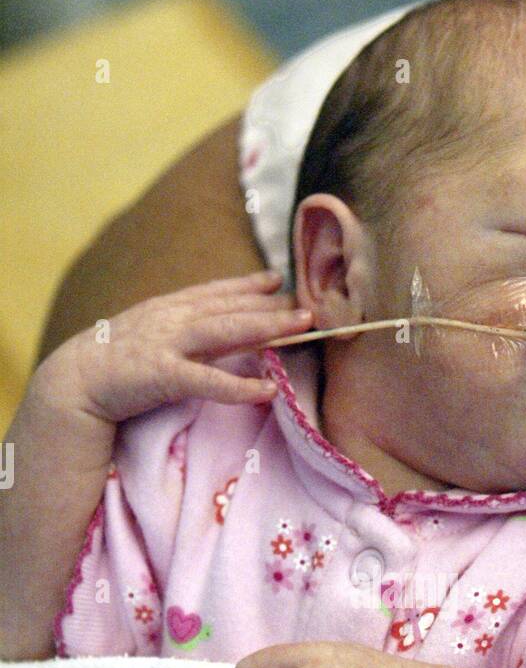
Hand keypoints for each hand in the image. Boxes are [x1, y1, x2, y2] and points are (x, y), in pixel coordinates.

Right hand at [33, 270, 312, 424]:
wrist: (73, 381)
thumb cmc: (112, 364)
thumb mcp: (149, 337)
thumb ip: (178, 331)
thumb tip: (208, 331)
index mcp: (167, 309)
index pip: (214, 292)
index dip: (247, 285)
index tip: (277, 278)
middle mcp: (172, 319)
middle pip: (230, 308)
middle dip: (272, 304)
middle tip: (309, 304)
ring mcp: (168, 345)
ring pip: (227, 331)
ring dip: (267, 327)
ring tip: (302, 326)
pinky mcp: (163, 375)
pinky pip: (210, 381)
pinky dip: (241, 386)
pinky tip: (268, 389)